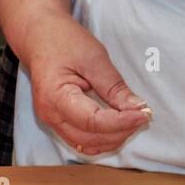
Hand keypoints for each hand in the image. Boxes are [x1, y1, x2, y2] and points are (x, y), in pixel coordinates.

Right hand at [23, 14, 150, 155]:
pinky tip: (118, 125)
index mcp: (55, 97)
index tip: (144, 114)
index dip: (121, 122)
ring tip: (132, 119)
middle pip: (90, 139)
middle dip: (120, 131)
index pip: (93, 122)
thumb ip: (114, 86)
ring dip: (113, 138)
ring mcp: (52, 122)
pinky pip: (82, 141)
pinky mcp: (58, 123)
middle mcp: (50, 116)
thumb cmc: (63, 41)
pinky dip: (103, 138)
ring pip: (87, 145)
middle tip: (142, 115)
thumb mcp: (94, 57)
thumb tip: (137, 108)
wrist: (40, 38)